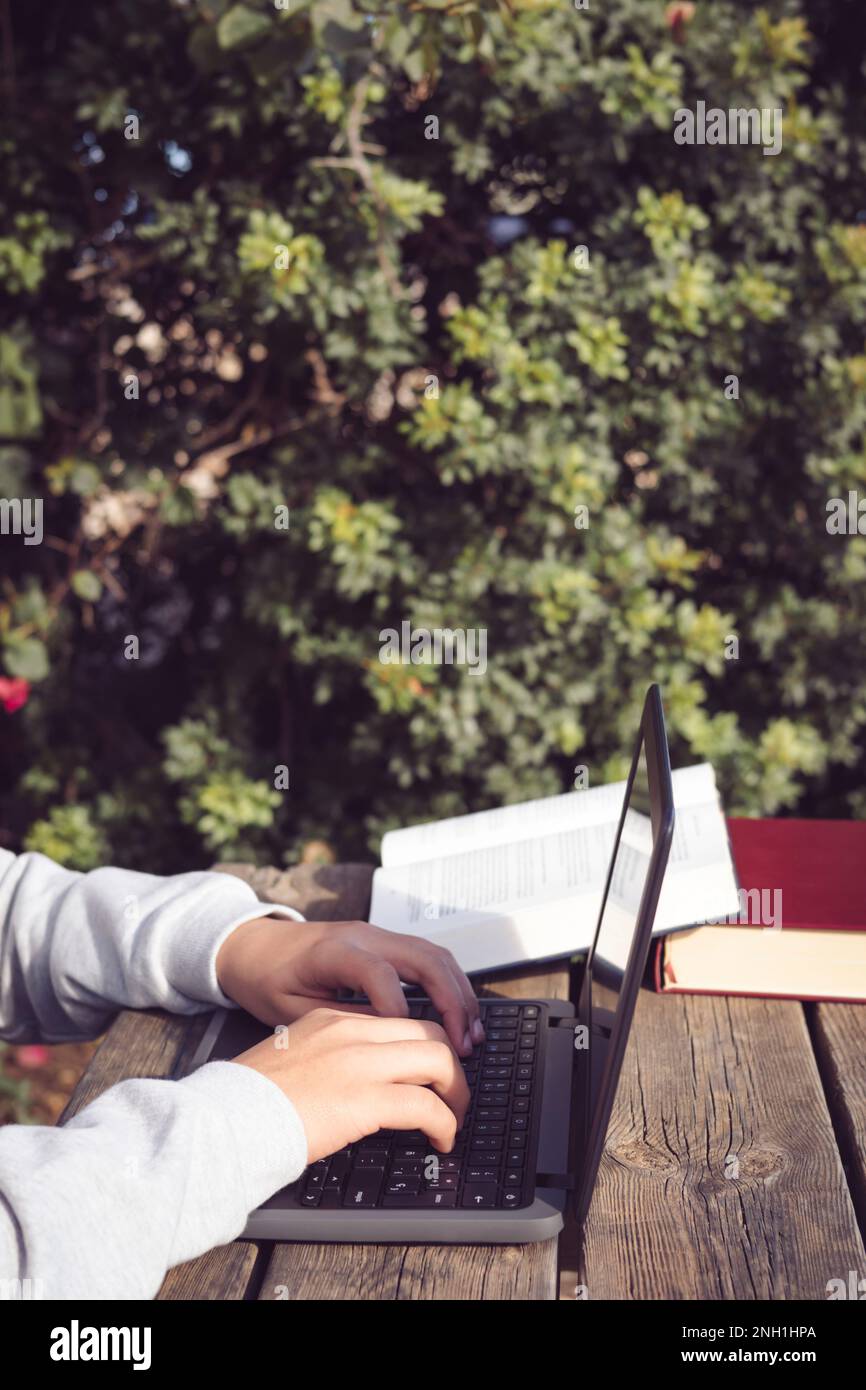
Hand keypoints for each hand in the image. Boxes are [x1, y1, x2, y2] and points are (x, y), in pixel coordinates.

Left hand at [216, 916, 483, 1056]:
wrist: (253, 945)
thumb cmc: (266, 979)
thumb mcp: (292, 1010)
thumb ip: (339, 1022)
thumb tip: (383, 1048)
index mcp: (335, 952)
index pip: (379, 974)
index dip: (398, 1010)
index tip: (407, 1049)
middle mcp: (364, 936)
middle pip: (425, 958)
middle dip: (452, 1003)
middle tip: (464, 1046)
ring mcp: (378, 935)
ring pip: (436, 955)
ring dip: (459, 994)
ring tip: (471, 1036)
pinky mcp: (385, 943)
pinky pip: (429, 958)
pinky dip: (449, 985)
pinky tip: (458, 1017)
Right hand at [233, 1007, 469, 1163]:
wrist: (225, 1118)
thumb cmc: (249, 1100)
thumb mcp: (292, 1061)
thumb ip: (327, 1060)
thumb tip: (354, 1085)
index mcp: (332, 1020)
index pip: (398, 1020)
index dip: (424, 1046)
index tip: (432, 1072)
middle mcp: (351, 1032)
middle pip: (429, 1032)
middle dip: (451, 1064)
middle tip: (454, 1094)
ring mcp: (360, 1063)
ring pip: (439, 1061)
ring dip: (456, 1093)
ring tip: (454, 1118)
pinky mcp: (365, 1099)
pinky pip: (427, 1106)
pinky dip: (444, 1124)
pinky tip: (442, 1140)